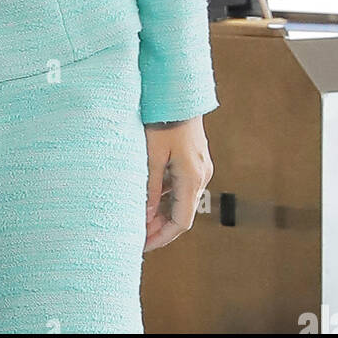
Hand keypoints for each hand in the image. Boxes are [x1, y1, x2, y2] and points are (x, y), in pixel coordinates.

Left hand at [144, 115, 213, 251]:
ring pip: (180, 200)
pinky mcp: (193, 159)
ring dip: (161, 212)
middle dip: (160, 227)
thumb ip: (150, 187)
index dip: (162, 237)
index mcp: (192, 178)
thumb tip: (145, 216)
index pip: (182, 222)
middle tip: (136, 236)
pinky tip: (146, 197)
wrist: (177, 91)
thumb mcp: (152, 155)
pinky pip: (180, 185)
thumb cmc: (162, 119)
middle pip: (182, 213)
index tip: (143, 246)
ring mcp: (199, 167)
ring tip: (137, 219)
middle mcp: (201, 176)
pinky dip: (165, 196)